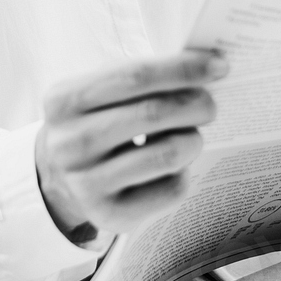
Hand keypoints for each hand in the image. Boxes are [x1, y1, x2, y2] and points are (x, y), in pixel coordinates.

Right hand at [35, 49, 227, 237]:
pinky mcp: (110, 215)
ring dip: (193, 139)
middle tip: (210, 103)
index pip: (136, 76)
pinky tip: (174, 166)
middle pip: (154, 113)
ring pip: (168, 153)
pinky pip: (171, 189)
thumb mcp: (99, 91)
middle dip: (196, 103)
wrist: (60, 176)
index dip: (183, 68)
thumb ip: (141, 76)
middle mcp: (69, 143)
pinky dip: (184, 172)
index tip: (219, 65)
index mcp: (65, 100)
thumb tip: (206, 66)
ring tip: (192, 134)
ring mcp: (87, 183)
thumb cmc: (95, 121)